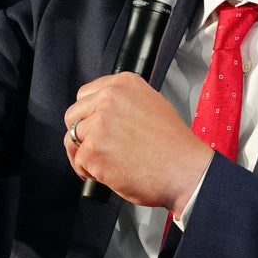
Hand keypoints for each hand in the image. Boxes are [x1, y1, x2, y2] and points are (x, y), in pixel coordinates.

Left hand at [63, 74, 214, 212]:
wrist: (185, 171)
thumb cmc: (173, 146)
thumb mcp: (151, 105)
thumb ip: (123, 103)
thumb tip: (99, 112)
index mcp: (123, 84)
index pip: (85, 95)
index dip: (88, 115)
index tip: (95, 126)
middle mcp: (109, 99)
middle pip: (72, 115)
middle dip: (82, 134)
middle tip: (99, 148)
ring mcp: (99, 124)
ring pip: (72, 139)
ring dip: (84, 154)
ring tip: (106, 163)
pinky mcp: (93, 150)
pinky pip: (78, 161)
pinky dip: (89, 171)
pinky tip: (108, 173)